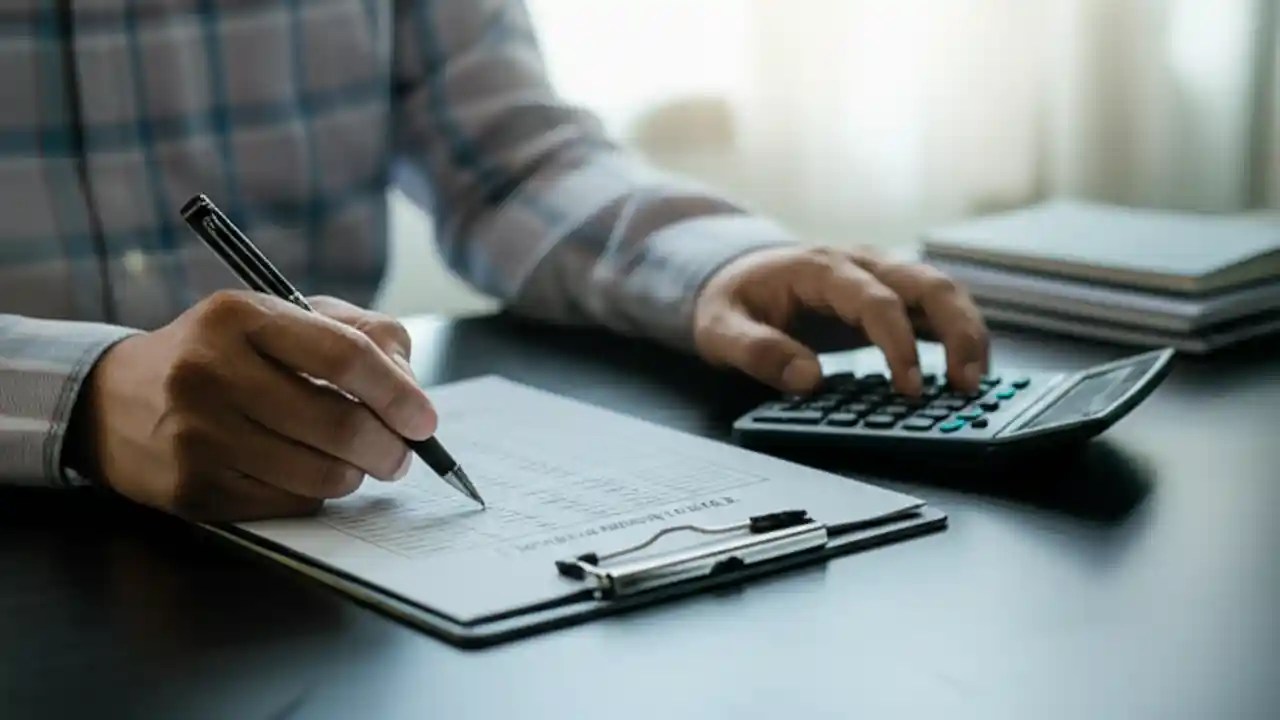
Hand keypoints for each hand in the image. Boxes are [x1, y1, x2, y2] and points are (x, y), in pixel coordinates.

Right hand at [70, 292, 435, 520]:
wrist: (116, 401)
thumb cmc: (224, 355)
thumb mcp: (280, 319)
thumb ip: (357, 334)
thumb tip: (411, 388)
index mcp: (240, 316)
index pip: (345, 355)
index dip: (398, 393)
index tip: (425, 420)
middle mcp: (211, 372)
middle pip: (340, 423)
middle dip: (389, 446)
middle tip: (400, 454)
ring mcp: (198, 435)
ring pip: (321, 474)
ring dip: (356, 474)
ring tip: (355, 462)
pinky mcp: (192, 489)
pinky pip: (290, 504)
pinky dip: (315, 494)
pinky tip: (304, 474)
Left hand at [693, 246, 988, 395]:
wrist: (733, 274)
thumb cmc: (729, 301)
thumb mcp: (721, 328)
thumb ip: (758, 352)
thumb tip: (807, 379)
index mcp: (821, 268)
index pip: (876, 301)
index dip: (898, 344)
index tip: (909, 387)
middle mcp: (860, 264)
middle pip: (928, 284)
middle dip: (957, 332)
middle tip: (965, 383)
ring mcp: (878, 275)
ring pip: (941, 291)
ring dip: (967, 332)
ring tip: (974, 381)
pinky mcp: (887, 295)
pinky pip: (933, 308)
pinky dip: (956, 335)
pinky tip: (965, 368)